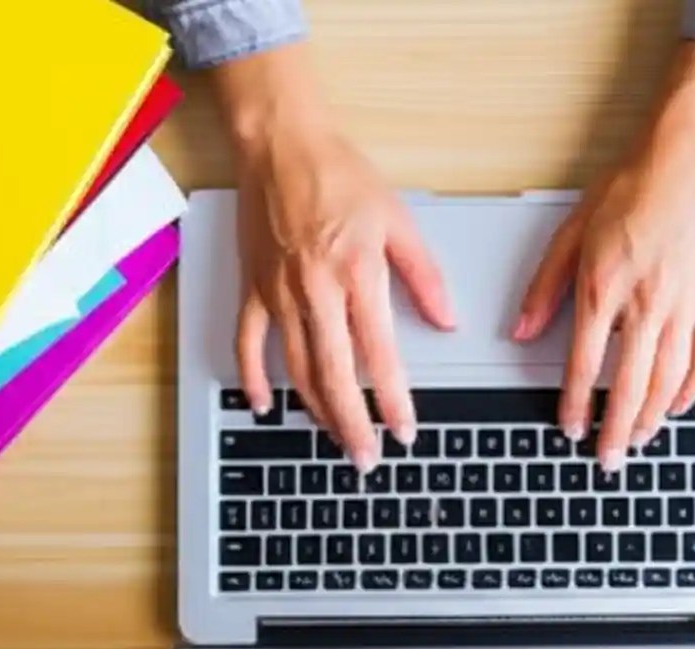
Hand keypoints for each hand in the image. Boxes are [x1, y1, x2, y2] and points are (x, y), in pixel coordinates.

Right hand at [214, 47, 455, 471]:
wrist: (281, 144)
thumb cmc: (339, 175)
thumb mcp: (399, 219)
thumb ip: (424, 275)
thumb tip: (446, 320)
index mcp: (356, 274)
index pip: (379, 355)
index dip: (393, 401)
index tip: (404, 431)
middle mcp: (315, 291)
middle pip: (334, 375)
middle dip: (352, 425)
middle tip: (366, 459)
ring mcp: (278, 293)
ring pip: (296, 367)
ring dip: (315, 410)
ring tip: (333, 439)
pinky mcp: (252, 287)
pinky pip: (247, 342)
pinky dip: (253, 377)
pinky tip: (264, 404)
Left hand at [513, 43, 694, 469]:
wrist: (690, 160)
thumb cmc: (631, 189)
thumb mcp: (571, 232)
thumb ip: (544, 287)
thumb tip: (520, 331)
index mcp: (603, 287)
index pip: (584, 365)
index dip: (575, 404)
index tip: (569, 428)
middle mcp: (646, 303)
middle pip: (629, 386)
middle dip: (615, 431)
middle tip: (607, 459)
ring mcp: (686, 305)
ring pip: (669, 381)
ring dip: (652, 419)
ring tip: (639, 440)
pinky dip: (692, 390)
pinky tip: (679, 405)